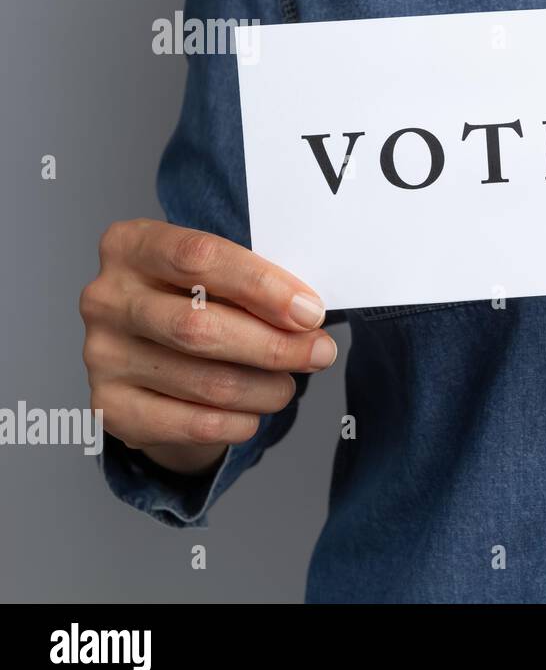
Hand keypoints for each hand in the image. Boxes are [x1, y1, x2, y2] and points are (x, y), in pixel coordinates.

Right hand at [80, 219, 336, 473]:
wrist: (152, 357)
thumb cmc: (200, 301)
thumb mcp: (221, 275)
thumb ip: (255, 284)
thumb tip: (307, 314)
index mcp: (132, 246)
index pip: (200, 258)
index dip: (263, 286)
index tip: (310, 311)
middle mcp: (106, 299)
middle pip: (200, 327)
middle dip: (275, 345)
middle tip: (320, 352)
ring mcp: (102, 356)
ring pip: (207, 382)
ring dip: (266, 388)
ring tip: (288, 384)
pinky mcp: (112, 408)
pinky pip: (194, 424)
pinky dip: (240, 421)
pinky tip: (255, 411)